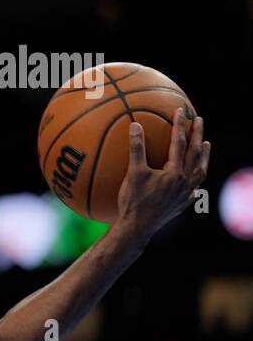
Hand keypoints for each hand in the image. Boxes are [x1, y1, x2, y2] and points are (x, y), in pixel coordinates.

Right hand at [115, 107, 209, 237]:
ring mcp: (187, 194)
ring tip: (206, 144)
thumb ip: (137, 148)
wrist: (137, 228)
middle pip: (196, 153)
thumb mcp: (133, 173)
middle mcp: (185, 182)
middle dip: (197, 135)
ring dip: (204, 155)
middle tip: (199, 120)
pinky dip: (198, 176)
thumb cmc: (133, 201)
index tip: (181, 111)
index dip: (180, 126)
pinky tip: (195, 175)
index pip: (180, 143)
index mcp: (175, 172)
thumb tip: (135, 125)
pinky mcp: (184, 203)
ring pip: (201, 170)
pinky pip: (196, 186)